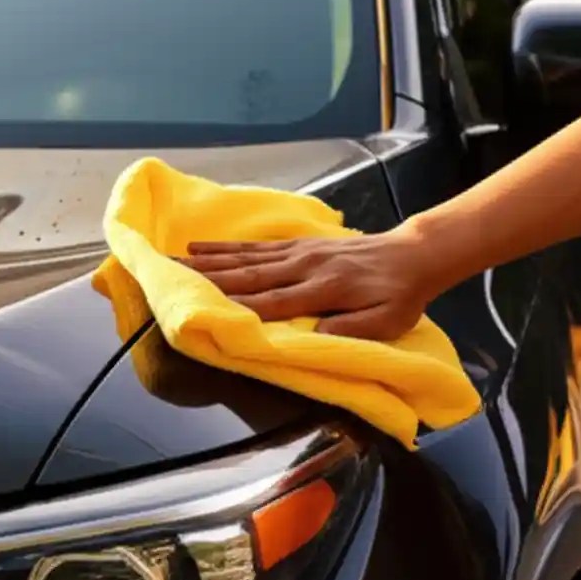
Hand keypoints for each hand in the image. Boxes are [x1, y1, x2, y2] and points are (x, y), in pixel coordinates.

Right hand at [182, 228, 444, 340]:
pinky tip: (200, 248)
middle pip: (247, 276)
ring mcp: (297, 253)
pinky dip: (225, 247)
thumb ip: (351, 328)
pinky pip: (254, 247)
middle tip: (168, 278)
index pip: (273, 301)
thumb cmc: (398, 296)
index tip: (203, 309)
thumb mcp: (387, 322)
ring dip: (206, 262)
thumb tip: (314, 334)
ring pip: (244, 259)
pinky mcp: (296, 245)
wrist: (412, 255)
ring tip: (172, 261)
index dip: (238, 307)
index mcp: (323, 289)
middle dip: (206, 279)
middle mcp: (304, 267)